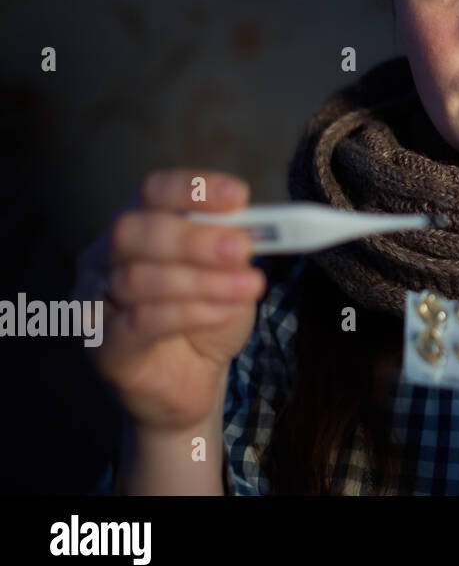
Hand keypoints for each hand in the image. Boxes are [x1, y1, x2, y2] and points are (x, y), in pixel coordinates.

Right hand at [75, 168, 265, 432]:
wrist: (196, 376)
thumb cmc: (209, 311)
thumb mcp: (232, 271)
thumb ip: (237, 246)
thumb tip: (255, 228)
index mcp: (140, 223)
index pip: (154, 190)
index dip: (193, 189)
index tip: (239, 196)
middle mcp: (105, 256)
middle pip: (135, 230)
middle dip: (193, 239)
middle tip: (243, 250)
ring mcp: (97, 300)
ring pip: (138, 278)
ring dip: (203, 281)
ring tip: (249, 287)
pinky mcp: (103, 347)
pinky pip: (138, 323)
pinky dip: (188, 314)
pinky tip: (223, 313)